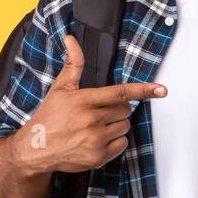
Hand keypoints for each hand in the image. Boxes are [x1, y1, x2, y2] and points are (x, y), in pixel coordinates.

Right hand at [15, 34, 166, 174]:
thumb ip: (74, 64)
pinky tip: (98, 139)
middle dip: (118, 109)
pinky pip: (122, 144)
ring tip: (96, 126)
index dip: (142, 90)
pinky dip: (115, 141)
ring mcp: (95, 140)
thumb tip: (72, 40)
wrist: (36, 149)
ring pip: (125, 127)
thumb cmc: (49, 117)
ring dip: (117, 125)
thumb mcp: (60, 88)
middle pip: (125, 110)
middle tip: (100, 112)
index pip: (119, 93)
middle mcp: (90, 120)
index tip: (161, 89)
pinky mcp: (98, 157)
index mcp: (83, 101)